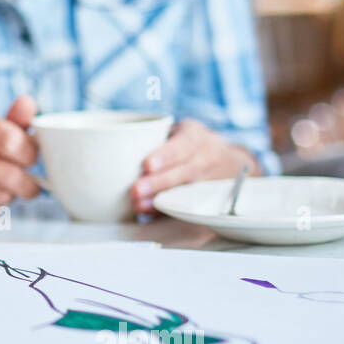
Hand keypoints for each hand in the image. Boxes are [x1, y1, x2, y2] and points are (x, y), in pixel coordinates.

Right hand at [0, 96, 42, 214]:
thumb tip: (27, 102)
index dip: (30, 156)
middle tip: (28, 185)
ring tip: (2, 189)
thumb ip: (18, 121)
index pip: (12, 141)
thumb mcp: (0, 132)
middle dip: (26, 186)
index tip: (32, 160)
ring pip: (0, 195)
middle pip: (10, 175)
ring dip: (9, 197)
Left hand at [129, 118, 259, 214]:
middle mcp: (206, 159)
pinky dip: (166, 211)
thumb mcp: (180, 130)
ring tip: (138, 205)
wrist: (229, 161)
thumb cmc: (191, 143)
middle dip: (158, 183)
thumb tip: (114, 146)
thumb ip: (157, 136)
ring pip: (185, 192)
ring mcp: (208, 181)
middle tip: (134, 190)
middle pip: (183, 172)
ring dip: (159, 201)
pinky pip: (186, 206)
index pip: (183, 145)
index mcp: (196, 137)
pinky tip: (149, 212)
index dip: (166, 155)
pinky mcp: (206, 198)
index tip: (147, 165)